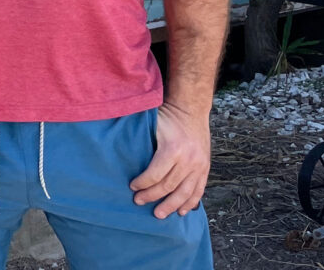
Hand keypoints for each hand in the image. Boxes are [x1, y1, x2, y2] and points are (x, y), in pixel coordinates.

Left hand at [130, 102, 209, 217]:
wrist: (191, 109)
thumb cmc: (166, 115)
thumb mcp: (151, 124)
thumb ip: (140, 140)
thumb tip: (118, 153)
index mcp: (172, 149)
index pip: (155, 175)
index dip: (142, 183)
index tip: (132, 186)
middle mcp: (188, 160)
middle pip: (168, 186)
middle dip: (152, 196)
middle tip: (138, 201)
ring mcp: (199, 165)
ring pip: (184, 192)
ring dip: (171, 205)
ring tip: (159, 214)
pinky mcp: (205, 168)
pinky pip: (199, 190)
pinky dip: (190, 202)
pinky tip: (182, 211)